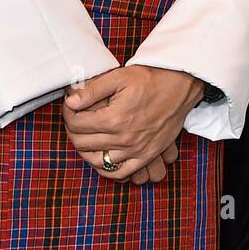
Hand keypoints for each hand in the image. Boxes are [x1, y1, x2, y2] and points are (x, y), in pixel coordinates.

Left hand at [61, 65, 202, 180]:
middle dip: (72, 130)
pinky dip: (106, 168)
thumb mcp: (119, 77)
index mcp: (114, 118)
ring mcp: (136, 150)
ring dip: (85, 151)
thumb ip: (92, 90)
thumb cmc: (151, 79)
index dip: (67, 113)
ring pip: (97, 161)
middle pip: (82, 143)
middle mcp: (124, 138)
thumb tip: (70, 101)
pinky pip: (120, 172)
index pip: (76, 124)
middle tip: (74, 119)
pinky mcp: (147, 155)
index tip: (70, 105)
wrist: (180, 86)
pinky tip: (101, 156)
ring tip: (84, 137)